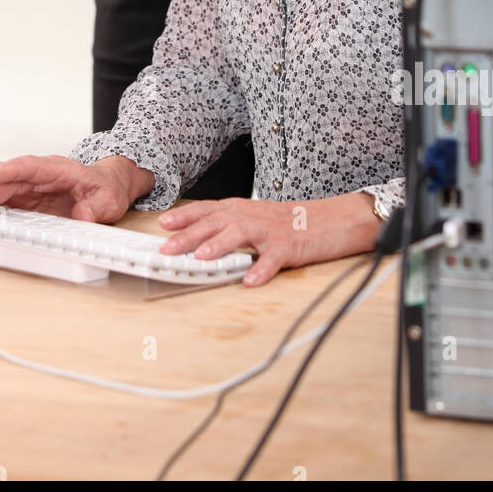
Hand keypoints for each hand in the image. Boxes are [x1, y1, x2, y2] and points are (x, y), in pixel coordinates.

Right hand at [0, 154, 153, 222]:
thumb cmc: (106, 189)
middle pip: (3, 175)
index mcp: (56, 168)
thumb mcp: (109, 200)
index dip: (8, 170)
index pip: (27, 165)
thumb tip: (82, 216)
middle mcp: (36, 174)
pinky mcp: (22, 198)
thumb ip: (96, 208)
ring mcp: (27, 185)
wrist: (108, 186)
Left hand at [157, 191, 380, 285]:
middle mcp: (252, 216)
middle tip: (168, 248)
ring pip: (241, 235)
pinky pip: (273, 259)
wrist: (329, 221)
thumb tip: (198, 238)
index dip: (185, 216)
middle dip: (190, 235)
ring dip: (219, 245)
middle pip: (217, 223)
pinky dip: (262, 270)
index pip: (208, 210)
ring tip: (202, 258)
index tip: (163, 224)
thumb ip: (230, 225)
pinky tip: (250, 281)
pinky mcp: (289, 246)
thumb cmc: (289, 222)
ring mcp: (270, 231)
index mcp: (242, 210)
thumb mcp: (255, 217)